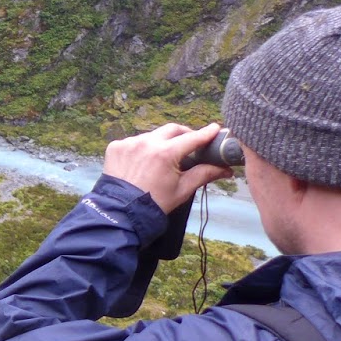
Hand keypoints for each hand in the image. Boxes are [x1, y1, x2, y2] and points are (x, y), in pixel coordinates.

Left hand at [103, 123, 234, 212]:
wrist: (121, 213)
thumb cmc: (155, 203)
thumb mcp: (182, 189)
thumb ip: (204, 174)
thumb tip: (225, 170)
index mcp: (165, 153)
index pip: (191, 138)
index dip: (205, 133)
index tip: (215, 128)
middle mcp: (146, 143)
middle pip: (172, 129)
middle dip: (184, 133)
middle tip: (191, 142)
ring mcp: (128, 143)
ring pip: (152, 135)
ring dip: (162, 142)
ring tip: (165, 157)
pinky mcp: (116, 147)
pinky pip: (134, 141)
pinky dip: (143, 148)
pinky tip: (144, 161)